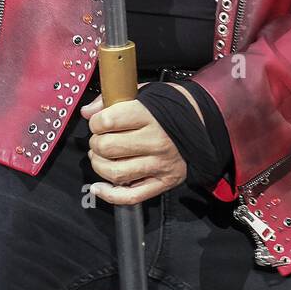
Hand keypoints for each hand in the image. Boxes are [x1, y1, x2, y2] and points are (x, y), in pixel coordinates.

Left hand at [79, 82, 186, 205]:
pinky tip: (100, 187)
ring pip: (115, 173)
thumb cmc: (171, 108)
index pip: (108, 121)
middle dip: (95, 144)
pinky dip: (110, 195)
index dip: (96, 123)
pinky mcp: (164, 182)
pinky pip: (131, 196)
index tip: (98, 123)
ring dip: (99, 166)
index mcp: (150, 114)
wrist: (203, 124)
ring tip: (101, 158)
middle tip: (99, 140)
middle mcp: (156, 140)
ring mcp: (160, 164)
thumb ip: (114, 100)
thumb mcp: (144, 93)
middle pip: (108, 148)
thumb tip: (88, 112)